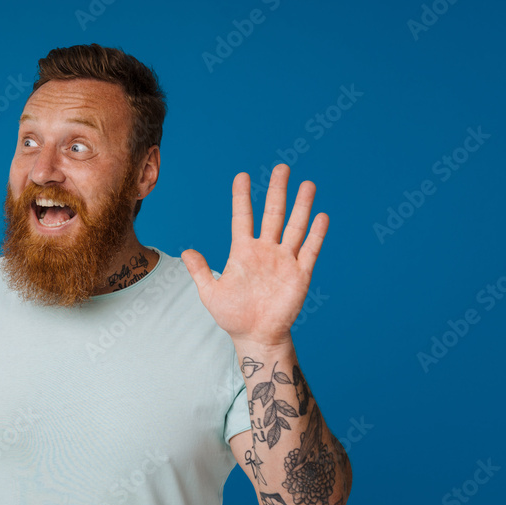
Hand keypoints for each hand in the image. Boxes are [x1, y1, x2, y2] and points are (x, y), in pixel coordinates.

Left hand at [181, 164, 327, 347]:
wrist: (255, 336)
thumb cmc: (233, 316)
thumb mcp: (210, 293)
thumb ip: (200, 271)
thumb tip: (185, 252)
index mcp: (243, 252)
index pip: (242, 217)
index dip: (242, 197)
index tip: (242, 175)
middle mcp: (265, 251)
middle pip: (273, 214)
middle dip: (277, 191)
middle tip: (282, 167)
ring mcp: (284, 261)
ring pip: (294, 227)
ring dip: (301, 206)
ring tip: (307, 184)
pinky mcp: (299, 275)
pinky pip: (309, 250)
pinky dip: (315, 234)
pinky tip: (320, 216)